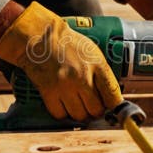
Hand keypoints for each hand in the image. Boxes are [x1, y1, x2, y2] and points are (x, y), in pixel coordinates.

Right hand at [0, 2, 122, 120]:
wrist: (40, 36)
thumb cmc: (67, 43)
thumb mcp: (92, 52)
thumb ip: (102, 73)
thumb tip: (110, 96)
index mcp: (97, 65)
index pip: (113, 96)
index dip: (113, 106)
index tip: (110, 106)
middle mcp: (82, 77)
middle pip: (96, 110)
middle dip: (95, 111)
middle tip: (91, 106)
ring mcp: (65, 85)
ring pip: (79, 115)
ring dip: (79, 113)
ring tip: (77, 105)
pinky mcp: (48, 91)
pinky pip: (60, 114)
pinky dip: (62, 112)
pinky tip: (63, 104)